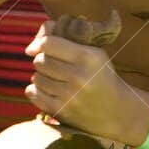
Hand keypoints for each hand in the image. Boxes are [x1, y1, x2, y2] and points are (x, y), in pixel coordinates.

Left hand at [23, 23, 148, 143]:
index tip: (37, 47)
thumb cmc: (101, 76)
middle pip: (40, 60)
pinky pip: (33, 93)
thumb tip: (33, 42)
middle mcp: (78, 75)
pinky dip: (36, 90)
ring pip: (36, 77)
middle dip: (42, 61)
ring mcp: (69, 95)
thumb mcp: (93, 52)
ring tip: (54, 79)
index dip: (39, 43)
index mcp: (87, 56)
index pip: (48, 43)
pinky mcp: (61, 110)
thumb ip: (65, 38)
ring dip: (41, 76)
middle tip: (52, 65)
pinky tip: (48, 90)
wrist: (116, 110)